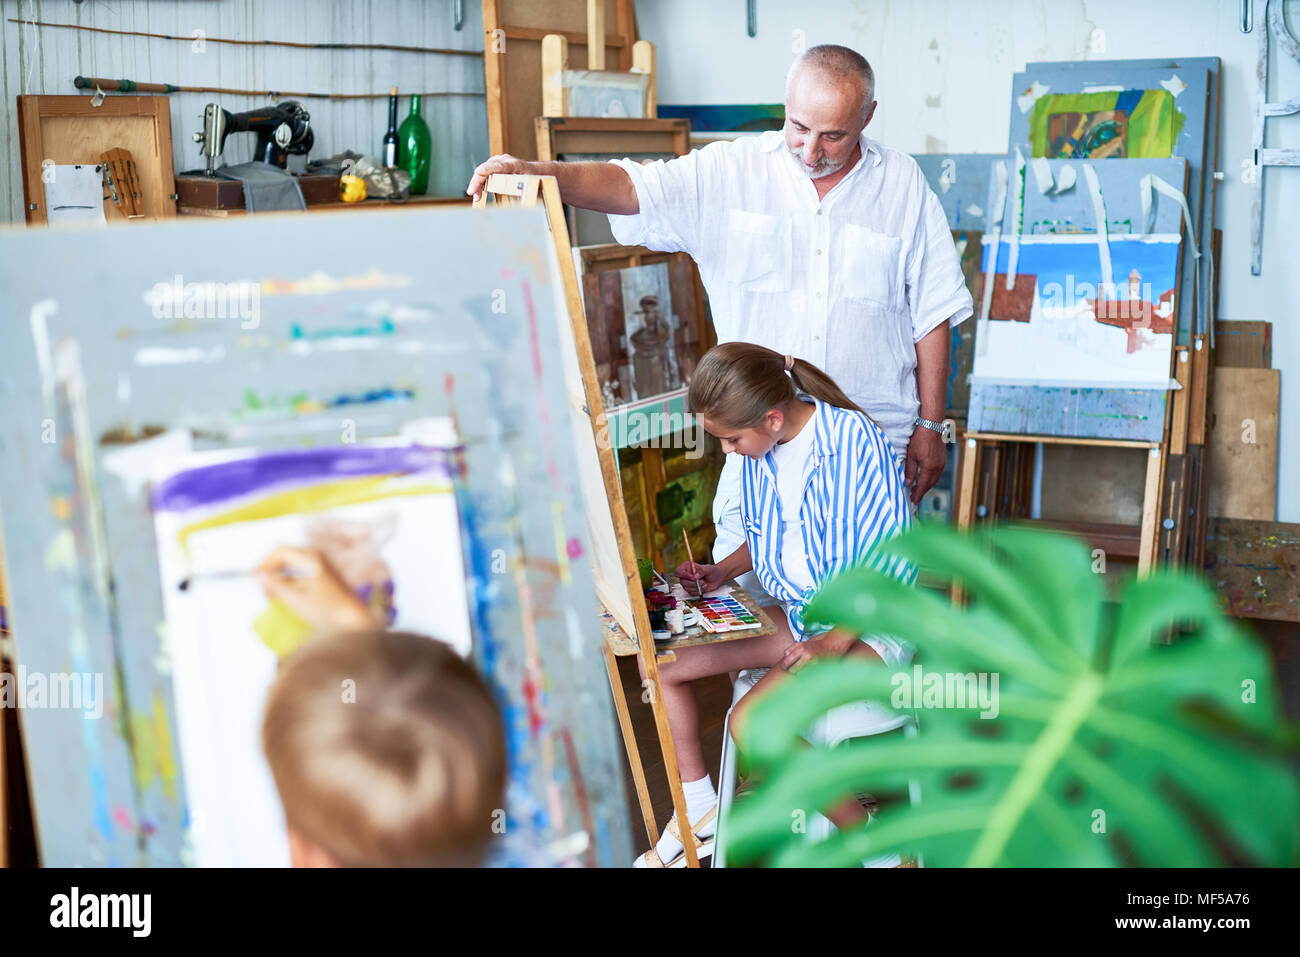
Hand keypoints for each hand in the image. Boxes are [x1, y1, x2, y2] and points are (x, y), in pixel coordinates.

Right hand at [256, 545, 377, 633]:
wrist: (353, 619)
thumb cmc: (326, 610)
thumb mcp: (296, 599)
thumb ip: (275, 585)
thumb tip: (260, 575)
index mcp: (310, 558)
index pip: (279, 550)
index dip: (264, 562)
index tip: (255, 578)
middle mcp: (317, 556)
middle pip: (285, 555)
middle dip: (271, 570)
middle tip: (263, 591)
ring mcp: (323, 563)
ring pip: (293, 563)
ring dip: (280, 576)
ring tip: (272, 596)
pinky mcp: (326, 572)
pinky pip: (302, 569)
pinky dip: (291, 579)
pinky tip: (286, 594)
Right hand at [466, 153, 528, 201]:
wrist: (532, 170)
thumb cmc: (531, 177)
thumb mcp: (528, 182)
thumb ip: (519, 186)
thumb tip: (512, 198)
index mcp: (512, 164)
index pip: (494, 167)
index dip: (483, 174)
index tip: (476, 180)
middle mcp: (503, 160)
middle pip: (485, 169)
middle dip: (477, 183)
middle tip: (475, 197)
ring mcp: (497, 161)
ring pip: (482, 171)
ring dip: (477, 184)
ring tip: (476, 197)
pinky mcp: (494, 165)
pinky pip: (484, 173)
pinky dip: (480, 183)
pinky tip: (478, 193)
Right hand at [675, 560, 724, 594]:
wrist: (716, 578)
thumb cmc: (711, 571)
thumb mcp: (708, 569)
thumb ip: (701, 571)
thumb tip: (695, 576)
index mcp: (686, 567)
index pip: (678, 572)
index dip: (684, 575)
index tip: (693, 577)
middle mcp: (685, 575)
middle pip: (682, 582)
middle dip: (693, 583)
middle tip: (702, 581)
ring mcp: (687, 583)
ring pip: (687, 588)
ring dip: (697, 587)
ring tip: (705, 583)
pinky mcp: (691, 589)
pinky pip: (691, 593)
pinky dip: (698, 591)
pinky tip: (704, 587)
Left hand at [778, 636, 843, 672]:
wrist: (831, 646)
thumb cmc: (816, 645)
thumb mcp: (802, 643)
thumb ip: (792, 648)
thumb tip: (784, 655)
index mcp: (800, 648)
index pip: (787, 661)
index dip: (784, 665)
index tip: (785, 667)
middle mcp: (806, 655)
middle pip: (792, 670)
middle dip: (792, 671)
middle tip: (793, 670)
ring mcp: (813, 663)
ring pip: (799, 674)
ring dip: (799, 674)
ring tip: (802, 671)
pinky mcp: (818, 668)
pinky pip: (808, 675)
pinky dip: (806, 675)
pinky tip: (808, 672)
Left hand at [905, 423, 946, 505]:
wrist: (931, 426)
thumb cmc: (920, 440)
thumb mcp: (911, 456)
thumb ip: (910, 471)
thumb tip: (907, 483)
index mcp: (929, 468)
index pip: (922, 486)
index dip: (918, 494)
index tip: (913, 501)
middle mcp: (938, 468)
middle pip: (930, 484)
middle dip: (922, 492)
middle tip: (914, 497)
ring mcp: (942, 464)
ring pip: (935, 479)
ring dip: (927, 486)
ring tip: (918, 489)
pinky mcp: (943, 459)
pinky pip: (937, 473)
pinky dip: (931, 479)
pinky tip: (926, 478)